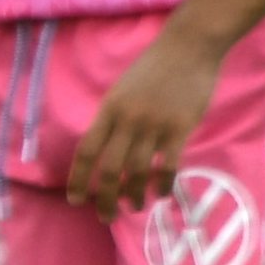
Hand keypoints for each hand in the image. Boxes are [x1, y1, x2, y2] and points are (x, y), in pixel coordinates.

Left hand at [66, 24, 226, 212]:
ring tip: (134, 207)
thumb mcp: (123, 90)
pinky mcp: (180, 128)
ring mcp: (154, 125)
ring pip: (138, 171)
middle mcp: (127, 120)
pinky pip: (168, 165)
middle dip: (104, 197)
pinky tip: (160, 195)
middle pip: (109, 168)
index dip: (79, 179)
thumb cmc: (155, 68)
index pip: (86, 151)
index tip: (75, 200)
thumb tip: (107, 148)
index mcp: (109, 110)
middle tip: (105, 216)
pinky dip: (163, 184)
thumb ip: (115, 118)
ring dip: (134, 194)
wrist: (188, 47)